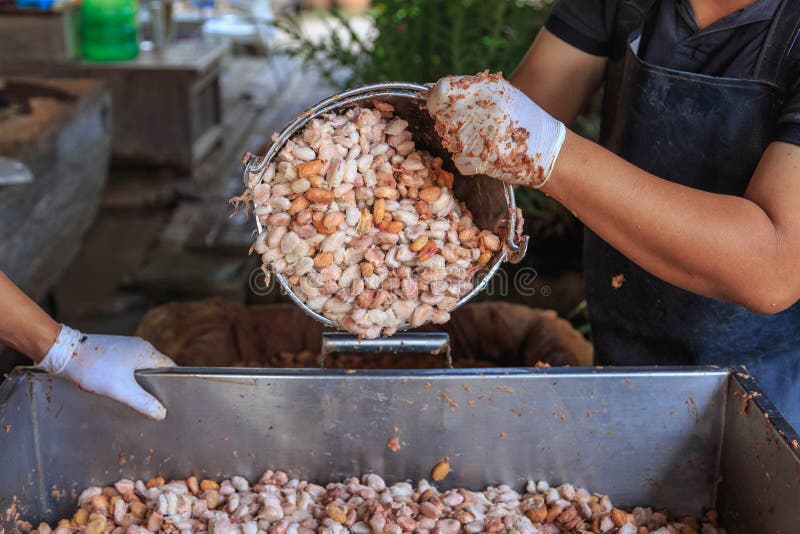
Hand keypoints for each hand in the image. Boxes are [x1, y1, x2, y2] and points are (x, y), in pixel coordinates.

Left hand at [36, 325, 175, 419]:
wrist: (64, 353)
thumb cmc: (94, 369)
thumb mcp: (120, 390)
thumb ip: (143, 402)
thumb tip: (161, 413)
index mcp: (146, 352)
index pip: (169, 367)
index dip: (172, 383)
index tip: (169, 399)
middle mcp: (139, 346)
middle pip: (156, 367)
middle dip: (155, 384)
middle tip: (151, 403)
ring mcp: (126, 346)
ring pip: (141, 366)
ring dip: (140, 381)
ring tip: (134, 397)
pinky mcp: (113, 349)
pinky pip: (129, 364)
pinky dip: (128, 376)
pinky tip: (119, 387)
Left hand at [426, 71, 565, 187]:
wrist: (549, 149)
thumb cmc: (522, 119)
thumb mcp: (502, 93)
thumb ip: (471, 91)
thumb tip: (437, 94)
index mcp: (486, 88)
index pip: (441, 90)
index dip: (436, 100)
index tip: (440, 107)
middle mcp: (482, 109)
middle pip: (442, 118)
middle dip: (450, 125)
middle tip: (470, 128)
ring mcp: (481, 135)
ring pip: (449, 141)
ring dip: (461, 144)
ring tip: (484, 141)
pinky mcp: (483, 159)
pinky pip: (459, 161)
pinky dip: (469, 162)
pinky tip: (487, 156)